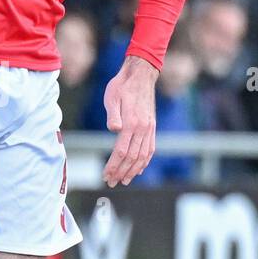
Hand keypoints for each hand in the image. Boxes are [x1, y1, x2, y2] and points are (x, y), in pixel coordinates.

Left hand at [102, 54, 157, 187]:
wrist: (140, 75)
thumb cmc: (122, 86)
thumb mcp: (112, 97)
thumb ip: (113, 114)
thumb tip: (114, 129)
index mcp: (132, 123)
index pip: (121, 151)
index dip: (113, 166)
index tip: (105, 175)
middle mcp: (143, 128)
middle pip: (132, 158)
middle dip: (121, 172)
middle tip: (112, 183)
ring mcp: (149, 128)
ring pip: (143, 156)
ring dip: (134, 170)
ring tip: (125, 180)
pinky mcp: (152, 127)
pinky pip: (150, 148)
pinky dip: (145, 161)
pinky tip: (139, 169)